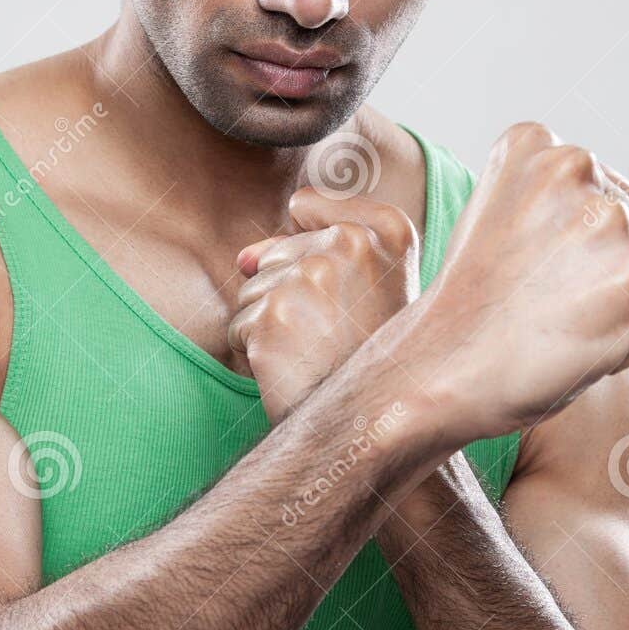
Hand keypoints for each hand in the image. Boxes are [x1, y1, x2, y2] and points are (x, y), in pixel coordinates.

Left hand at [229, 187, 419, 423]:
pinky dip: (257, 351)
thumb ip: (311, 248)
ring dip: (273, 323)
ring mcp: (311, 276)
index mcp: (389, 229)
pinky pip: (240, 323)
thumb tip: (244, 257)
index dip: (312, 251)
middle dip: (291, 292)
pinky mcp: (274, 314)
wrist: (373, 424)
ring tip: (317, 350)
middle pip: (276, 251)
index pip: (305, 204)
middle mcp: (352, 242)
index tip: (345, 291)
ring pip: (254, 287)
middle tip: (334, 333)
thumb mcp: (372, 289)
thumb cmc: (371, 357)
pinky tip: (296, 367)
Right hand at [428, 121, 628, 437]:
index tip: (518, 267)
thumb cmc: (464, 309)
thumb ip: (551, 201)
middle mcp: (577, 165)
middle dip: (594, 277)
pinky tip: (565, 348)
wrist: (438, 368)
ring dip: (608, 313)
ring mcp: (610, 220)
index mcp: (535, 144)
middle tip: (531, 304)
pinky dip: (618, 351)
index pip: (600, 195)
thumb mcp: (491, 219)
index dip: (565, 247)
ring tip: (547, 325)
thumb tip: (617, 214)